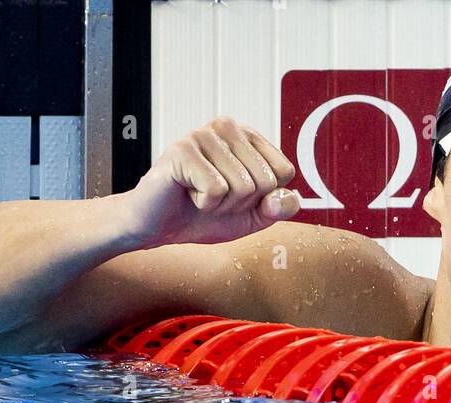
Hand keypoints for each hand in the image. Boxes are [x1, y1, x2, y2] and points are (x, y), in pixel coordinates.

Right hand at [123, 118, 299, 247]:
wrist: (161, 227)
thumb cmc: (203, 216)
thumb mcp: (251, 217)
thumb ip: (276, 208)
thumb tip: (289, 198)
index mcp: (248, 137)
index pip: (284, 172)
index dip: (263, 198)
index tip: (237, 196)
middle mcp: (227, 127)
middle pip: (265, 181)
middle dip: (242, 203)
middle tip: (215, 198)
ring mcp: (204, 134)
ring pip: (242, 186)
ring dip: (221, 205)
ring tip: (199, 195)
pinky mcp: (183, 149)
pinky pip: (216, 190)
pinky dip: (204, 204)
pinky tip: (187, 193)